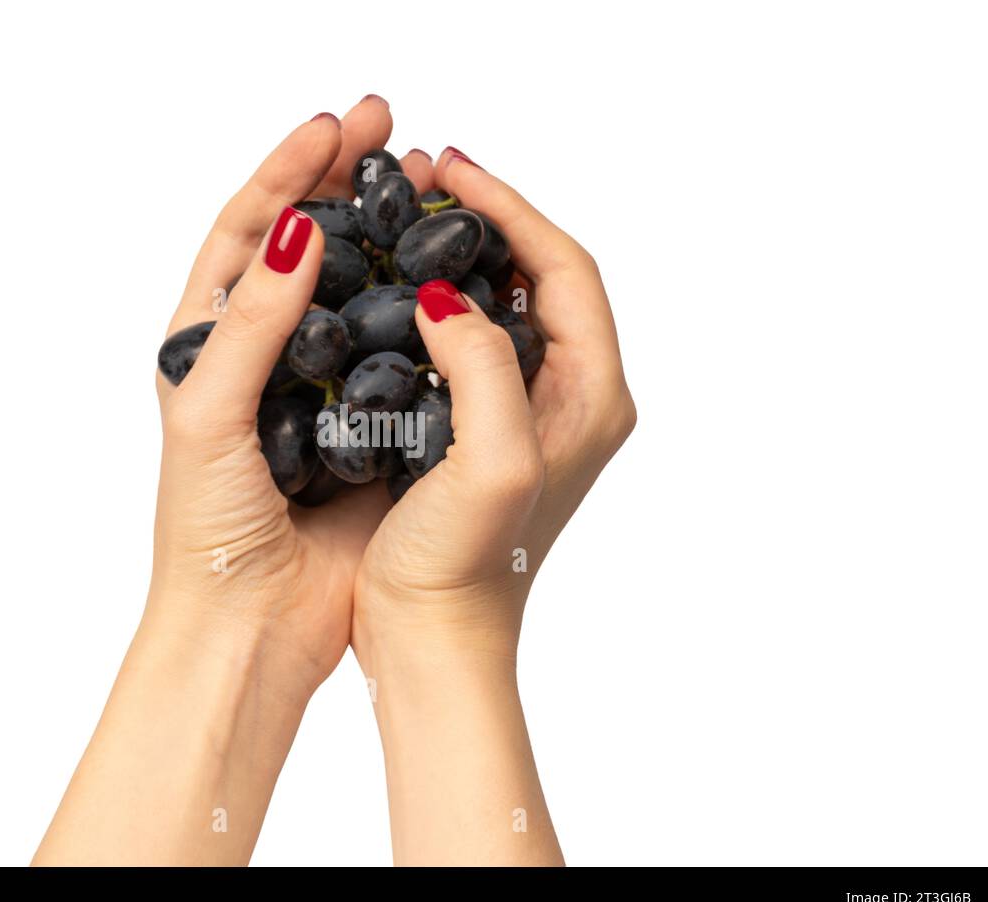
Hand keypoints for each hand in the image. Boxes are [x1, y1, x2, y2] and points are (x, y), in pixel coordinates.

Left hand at [149, 98, 396, 693]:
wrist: (253, 625)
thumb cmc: (208, 527)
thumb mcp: (209, 411)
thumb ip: (252, 322)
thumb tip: (301, 228)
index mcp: (206, 344)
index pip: (245, 233)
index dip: (287, 173)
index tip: (334, 127)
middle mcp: (264, 357)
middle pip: (307, 247)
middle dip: (342, 180)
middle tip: (389, 124)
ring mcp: (321, 389)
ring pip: (360, 291)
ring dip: (389, 232)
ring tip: (427, 180)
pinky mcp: (368, 426)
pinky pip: (401, 353)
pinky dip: (423, 307)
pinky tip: (454, 272)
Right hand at [351, 148, 635, 864]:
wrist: (437, 642)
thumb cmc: (467, 569)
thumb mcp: (490, 461)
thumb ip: (483, 366)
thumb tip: (445, 298)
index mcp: (591, 396)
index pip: (565, 270)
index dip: (512, 210)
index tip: (452, 173)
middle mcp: (573, 399)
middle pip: (543, 276)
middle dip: (490, 220)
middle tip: (428, 177)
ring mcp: (532, 415)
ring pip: (508, 306)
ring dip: (465, 256)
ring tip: (410, 215)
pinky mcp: (487, 431)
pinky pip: (475, 343)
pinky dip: (441, 303)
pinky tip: (396, 289)